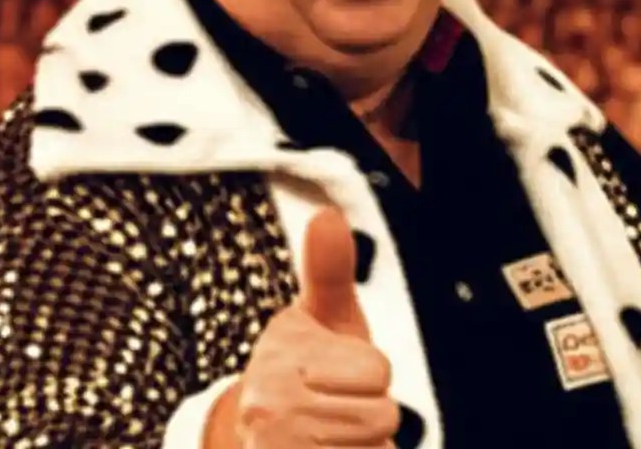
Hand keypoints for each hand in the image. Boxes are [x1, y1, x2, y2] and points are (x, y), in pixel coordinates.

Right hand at [226, 207, 398, 447]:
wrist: (260, 435)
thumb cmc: (308, 366)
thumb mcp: (321, 317)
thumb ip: (330, 270)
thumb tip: (328, 214)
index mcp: (280, 358)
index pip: (378, 371)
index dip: (371, 372)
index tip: (338, 370)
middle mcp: (270, 410)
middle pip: (380, 416)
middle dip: (371, 413)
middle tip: (336, 405)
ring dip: (365, 446)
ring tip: (332, 435)